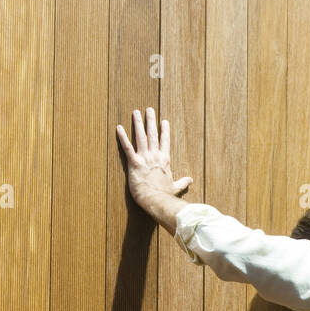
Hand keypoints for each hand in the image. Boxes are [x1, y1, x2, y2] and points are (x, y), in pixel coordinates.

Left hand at [116, 109, 192, 223]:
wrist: (156, 200)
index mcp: (164, 160)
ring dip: (138, 123)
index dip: (164, 131)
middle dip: (151, 121)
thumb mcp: (176, 188)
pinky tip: (119, 128)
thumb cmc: (165, 196)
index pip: (165, 142)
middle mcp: (155, 156)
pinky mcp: (134, 163)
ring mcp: (144, 158)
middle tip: (149, 110)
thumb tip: (190, 180)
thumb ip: (183, 182)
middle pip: (153, 134)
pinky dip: (122, 137)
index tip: (164, 121)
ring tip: (136, 112)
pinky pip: (127, 148)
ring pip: (141, 137)